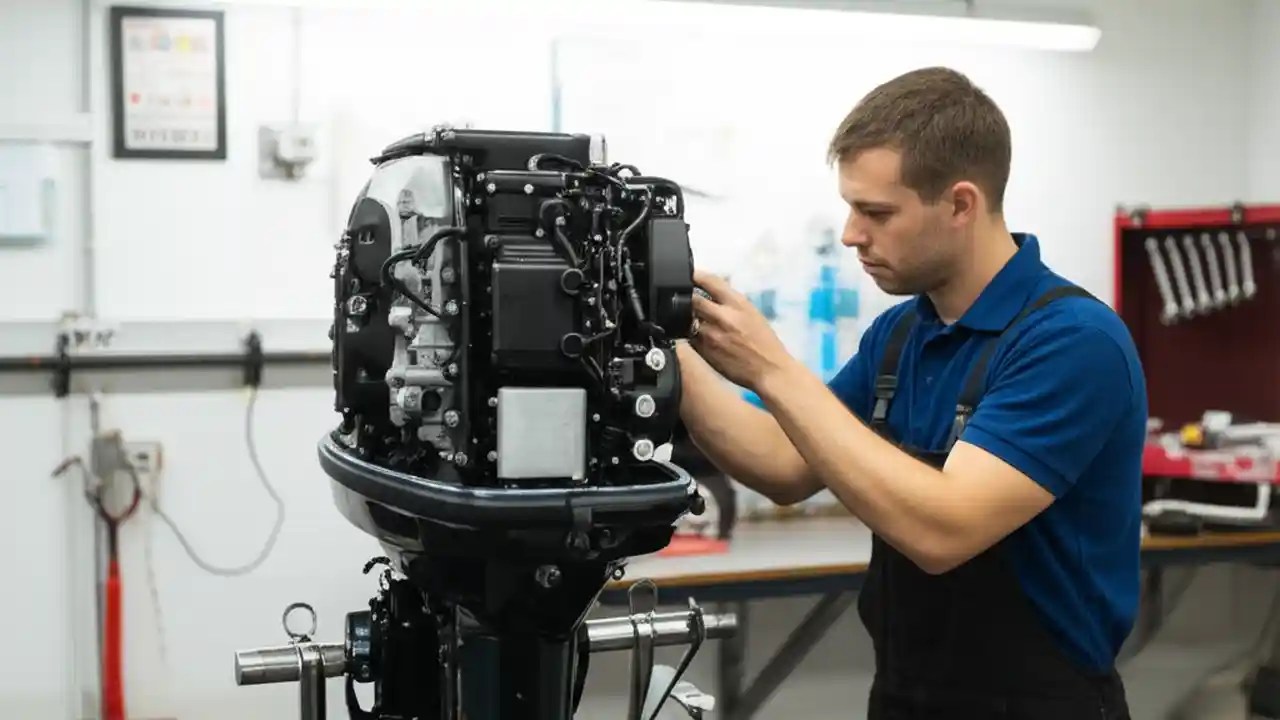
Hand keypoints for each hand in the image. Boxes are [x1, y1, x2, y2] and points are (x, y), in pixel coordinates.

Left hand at [689, 269, 797, 390]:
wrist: (770, 370)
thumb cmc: (764, 343)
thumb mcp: (752, 313)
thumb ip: (731, 302)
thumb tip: (713, 290)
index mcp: (738, 304)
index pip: (710, 281)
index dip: (695, 275)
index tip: (687, 273)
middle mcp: (723, 316)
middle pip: (691, 299)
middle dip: (686, 297)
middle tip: (683, 298)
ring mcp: (711, 334)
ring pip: (687, 318)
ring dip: (685, 317)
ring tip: (689, 318)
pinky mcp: (704, 351)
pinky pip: (689, 337)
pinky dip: (690, 334)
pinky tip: (697, 335)